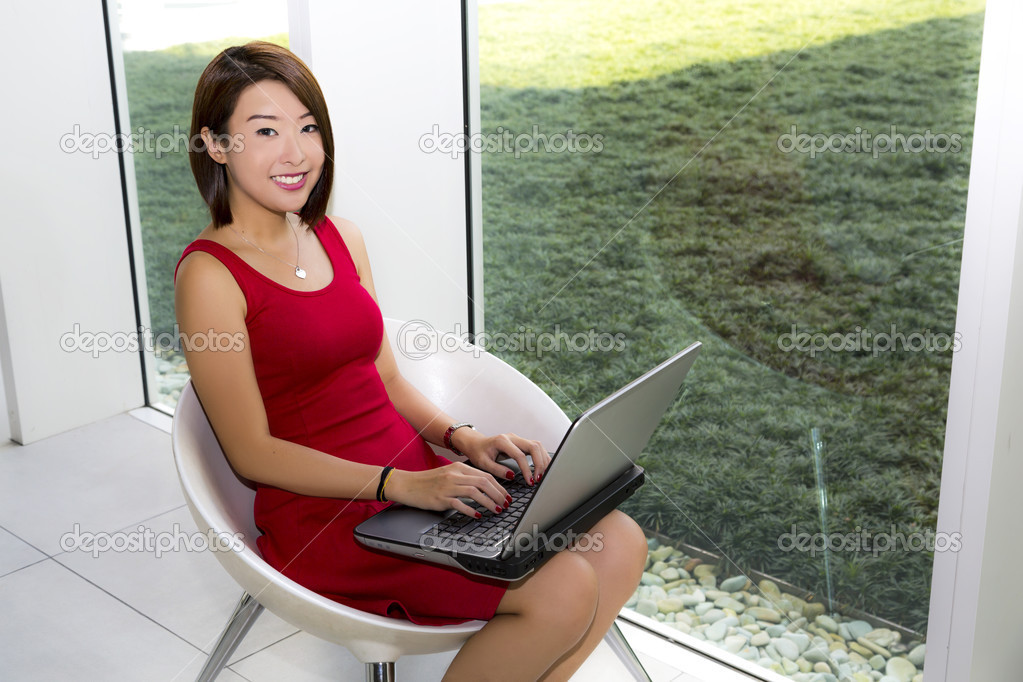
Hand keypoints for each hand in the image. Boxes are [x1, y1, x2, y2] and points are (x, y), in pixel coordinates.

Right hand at [385, 462, 511, 517]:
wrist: (407, 484)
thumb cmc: (428, 481)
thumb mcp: (449, 474)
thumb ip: (465, 478)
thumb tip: (485, 486)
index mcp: (458, 468)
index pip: (485, 475)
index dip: (499, 486)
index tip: (506, 495)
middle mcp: (455, 475)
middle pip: (484, 482)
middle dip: (498, 494)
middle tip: (506, 504)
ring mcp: (448, 487)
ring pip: (475, 492)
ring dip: (489, 502)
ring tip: (497, 510)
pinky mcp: (441, 498)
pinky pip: (460, 504)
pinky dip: (472, 510)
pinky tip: (478, 515)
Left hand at [452, 429, 550, 485]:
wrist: (476, 444)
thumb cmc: (478, 452)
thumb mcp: (483, 463)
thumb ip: (497, 470)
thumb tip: (512, 476)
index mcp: (502, 441)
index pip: (520, 455)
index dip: (527, 469)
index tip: (530, 481)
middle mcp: (512, 437)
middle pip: (534, 446)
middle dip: (540, 463)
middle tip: (539, 478)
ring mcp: (518, 439)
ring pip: (537, 446)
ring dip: (543, 460)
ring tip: (542, 475)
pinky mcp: (521, 443)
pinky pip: (536, 448)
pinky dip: (541, 457)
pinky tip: (542, 468)